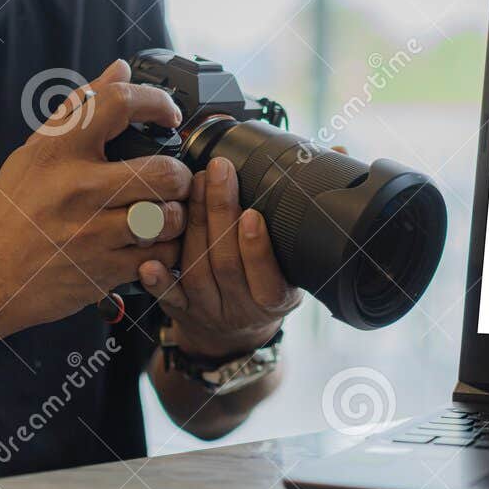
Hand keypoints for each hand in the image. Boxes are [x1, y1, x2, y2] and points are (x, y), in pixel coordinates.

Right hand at [0, 59, 191, 335]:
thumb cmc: (11, 213)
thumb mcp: (34, 154)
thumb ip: (80, 110)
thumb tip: (121, 70)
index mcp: (57, 151)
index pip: (119, 104)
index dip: (157, 102)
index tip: (170, 115)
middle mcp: (76, 188)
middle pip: (163, 171)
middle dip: (179, 175)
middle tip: (171, 178)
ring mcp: (91, 232)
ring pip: (168, 217)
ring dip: (174, 216)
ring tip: (161, 213)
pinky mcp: (103, 271)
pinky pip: (160, 256)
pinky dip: (164, 251)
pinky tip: (150, 245)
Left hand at [136, 158, 302, 357]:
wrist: (235, 336)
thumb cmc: (267, 287)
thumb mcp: (298, 263)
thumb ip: (312, 211)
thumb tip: (340, 152)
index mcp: (275, 299)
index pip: (267, 277)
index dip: (257, 248)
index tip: (253, 214)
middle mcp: (241, 309)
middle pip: (226, 263)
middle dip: (220, 214)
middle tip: (217, 173)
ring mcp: (208, 310)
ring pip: (196, 270)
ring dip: (193, 225)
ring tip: (192, 186)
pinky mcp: (181, 311)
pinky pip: (167, 297)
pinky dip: (158, 279)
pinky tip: (149, 259)